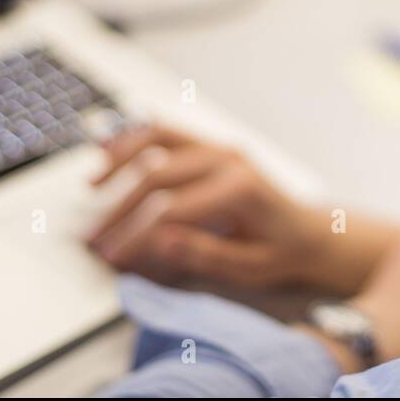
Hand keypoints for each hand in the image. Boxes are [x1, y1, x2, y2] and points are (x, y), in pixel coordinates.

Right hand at [86, 123, 399, 292]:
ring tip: (90, 186)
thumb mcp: (247, 267)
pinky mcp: (212, 146)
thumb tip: (157, 238)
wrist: (309, 232)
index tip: (109, 255)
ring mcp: (219, 147)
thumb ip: (203, 252)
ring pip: (157, 141)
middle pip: (157, 176)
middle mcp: (228, 159)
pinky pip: (168, 133)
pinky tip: (109, 149)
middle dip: (118, 207)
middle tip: (91, 235)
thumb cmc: (280, 253)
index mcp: (239, 189)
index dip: (134, 233)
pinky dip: (135, 137)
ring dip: (119, 160)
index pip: (171, 210)